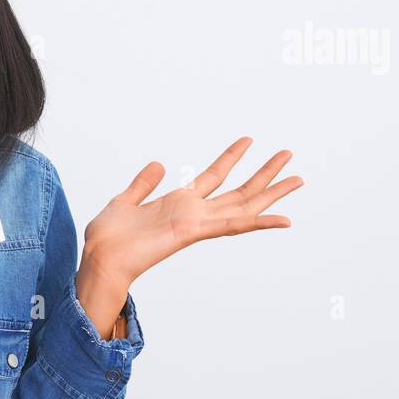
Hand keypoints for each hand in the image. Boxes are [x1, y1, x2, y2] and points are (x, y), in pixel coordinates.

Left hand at [81, 137, 303, 291]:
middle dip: (264, 173)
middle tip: (289, 155)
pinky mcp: (193, 231)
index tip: (248, 139)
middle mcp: (193, 214)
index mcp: (178, 204)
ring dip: (271, 192)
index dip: (231, 157)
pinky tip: (284, 219)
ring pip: (243, 205)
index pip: (213, 177)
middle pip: (238, 191)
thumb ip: (143, 184)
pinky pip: (232, 225)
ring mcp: (196, 223)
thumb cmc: (109, 238)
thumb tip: (159, 164)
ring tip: (298, 178)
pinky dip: (259, 222)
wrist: (100, 258)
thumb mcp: (125, 200)